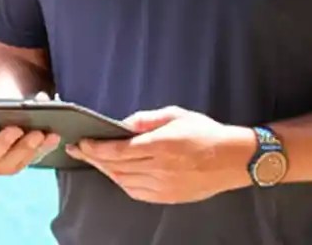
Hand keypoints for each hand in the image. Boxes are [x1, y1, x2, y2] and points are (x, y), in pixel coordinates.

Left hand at [66, 106, 254, 203]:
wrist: (232, 159)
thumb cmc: (205, 133)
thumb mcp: (176, 115)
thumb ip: (147, 119)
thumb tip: (123, 124)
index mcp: (161, 145)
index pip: (117, 151)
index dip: (95, 148)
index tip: (82, 142)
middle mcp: (160, 168)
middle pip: (116, 167)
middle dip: (93, 158)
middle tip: (78, 150)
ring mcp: (163, 186)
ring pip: (123, 181)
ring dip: (105, 171)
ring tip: (94, 160)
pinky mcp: (168, 197)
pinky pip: (136, 192)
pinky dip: (121, 182)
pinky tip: (115, 173)